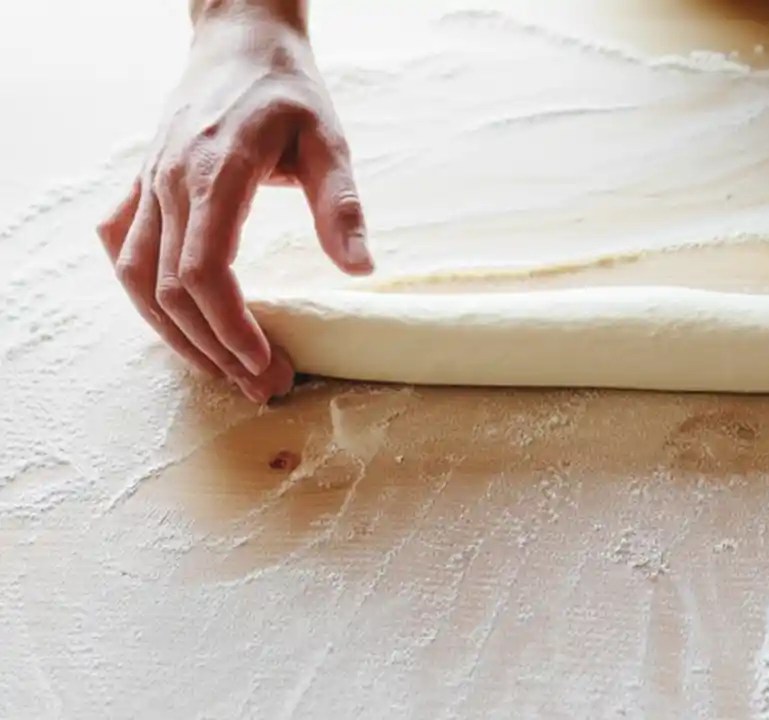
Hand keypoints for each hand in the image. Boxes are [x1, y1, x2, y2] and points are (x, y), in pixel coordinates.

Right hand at [97, 7, 371, 402]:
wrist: (239, 42)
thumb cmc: (288, 91)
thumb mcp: (330, 141)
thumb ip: (342, 206)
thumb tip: (362, 270)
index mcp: (214, 172)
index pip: (204, 270)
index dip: (230, 327)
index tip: (266, 365)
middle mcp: (168, 181)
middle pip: (169, 287)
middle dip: (214, 347)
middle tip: (263, 384)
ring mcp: (147, 183)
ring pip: (135, 275)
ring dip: (174, 332)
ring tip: (220, 369)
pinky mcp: (141, 185)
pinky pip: (121, 247)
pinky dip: (141, 293)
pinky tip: (171, 320)